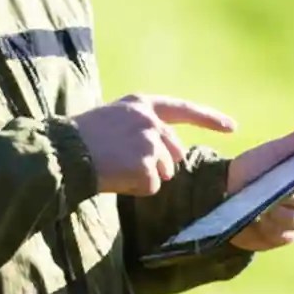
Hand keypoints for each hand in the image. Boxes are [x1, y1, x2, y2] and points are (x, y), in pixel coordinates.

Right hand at [73, 94, 235, 196]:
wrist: (62, 153)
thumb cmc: (81, 139)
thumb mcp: (113, 119)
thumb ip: (142, 128)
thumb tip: (171, 156)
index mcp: (141, 104)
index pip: (183, 109)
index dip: (209, 118)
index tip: (231, 126)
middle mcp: (149, 120)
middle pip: (174, 152)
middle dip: (161, 166)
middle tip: (125, 165)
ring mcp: (150, 142)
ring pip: (164, 173)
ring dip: (144, 178)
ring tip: (113, 167)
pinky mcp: (146, 165)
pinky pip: (151, 188)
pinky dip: (135, 189)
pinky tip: (114, 177)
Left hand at [227, 113, 293, 251]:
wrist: (223, 195)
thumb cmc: (255, 168)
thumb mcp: (279, 149)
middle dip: (293, 192)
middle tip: (279, 188)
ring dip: (279, 209)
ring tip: (262, 203)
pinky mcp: (286, 236)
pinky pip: (285, 232)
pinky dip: (270, 223)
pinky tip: (258, 218)